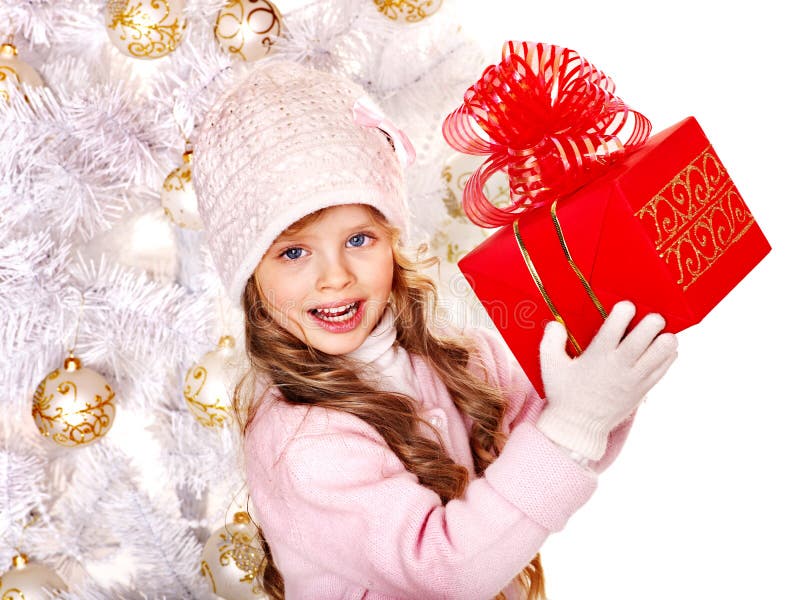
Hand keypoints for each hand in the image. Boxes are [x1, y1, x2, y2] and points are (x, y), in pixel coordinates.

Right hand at [536, 301, 677, 459]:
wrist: (578, 427)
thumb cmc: (564, 394)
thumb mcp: (550, 366)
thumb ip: (550, 341)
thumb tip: (556, 324)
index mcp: (597, 356)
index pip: (615, 327)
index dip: (624, 311)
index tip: (626, 306)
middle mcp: (619, 365)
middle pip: (644, 337)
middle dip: (653, 322)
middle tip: (653, 317)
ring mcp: (634, 378)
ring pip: (660, 352)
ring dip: (666, 338)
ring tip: (664, 331)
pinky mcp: (642, 389)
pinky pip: (663, 368)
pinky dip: (668, 356)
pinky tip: (666, 348)